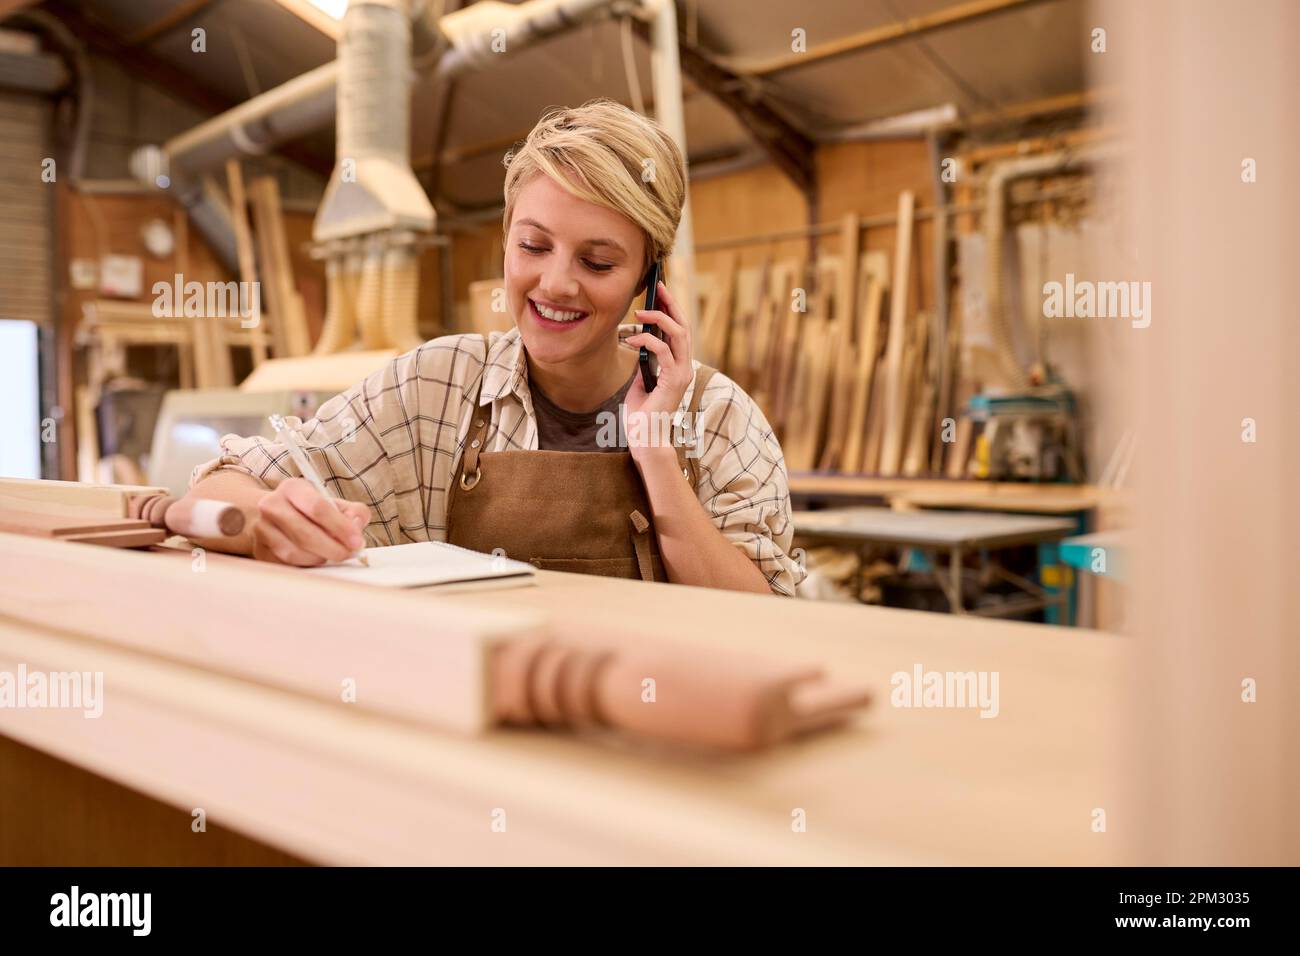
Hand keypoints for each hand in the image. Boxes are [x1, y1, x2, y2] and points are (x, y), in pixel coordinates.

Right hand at [252, 477, 369, 565]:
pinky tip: (315, 559)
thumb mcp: (334, 503)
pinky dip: (305, 566)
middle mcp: (272, 505)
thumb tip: (357, 526)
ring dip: (319, 558)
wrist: (275, 516)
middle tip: (348, 554)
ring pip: (294, 553)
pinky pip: (285, 565)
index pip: (318, 507)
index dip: (340, 527)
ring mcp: (261, 529)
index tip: (356, 541)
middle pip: (305, 533)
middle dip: (333, 548)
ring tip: (331, 555)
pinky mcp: (259, 550)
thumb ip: (354, 512)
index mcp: (292, 488)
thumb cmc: (311, 511)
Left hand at [621, 279, 693, 462]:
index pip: (679, 332)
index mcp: (678, 367)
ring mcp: (682, 374)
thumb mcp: (641, 384)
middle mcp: (685, 367)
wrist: (645, 440)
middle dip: (671, 304)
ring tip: (640, 312)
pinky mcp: (674, 381)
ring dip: (660, 318)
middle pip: (684, 326)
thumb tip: (640, 344)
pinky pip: (663, 351)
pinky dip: (647, 341)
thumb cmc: (641, 417)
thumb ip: (646, 365)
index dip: (672, 310)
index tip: (660, 292)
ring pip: (679, 334)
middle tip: (658, 287)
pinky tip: (631, 339)